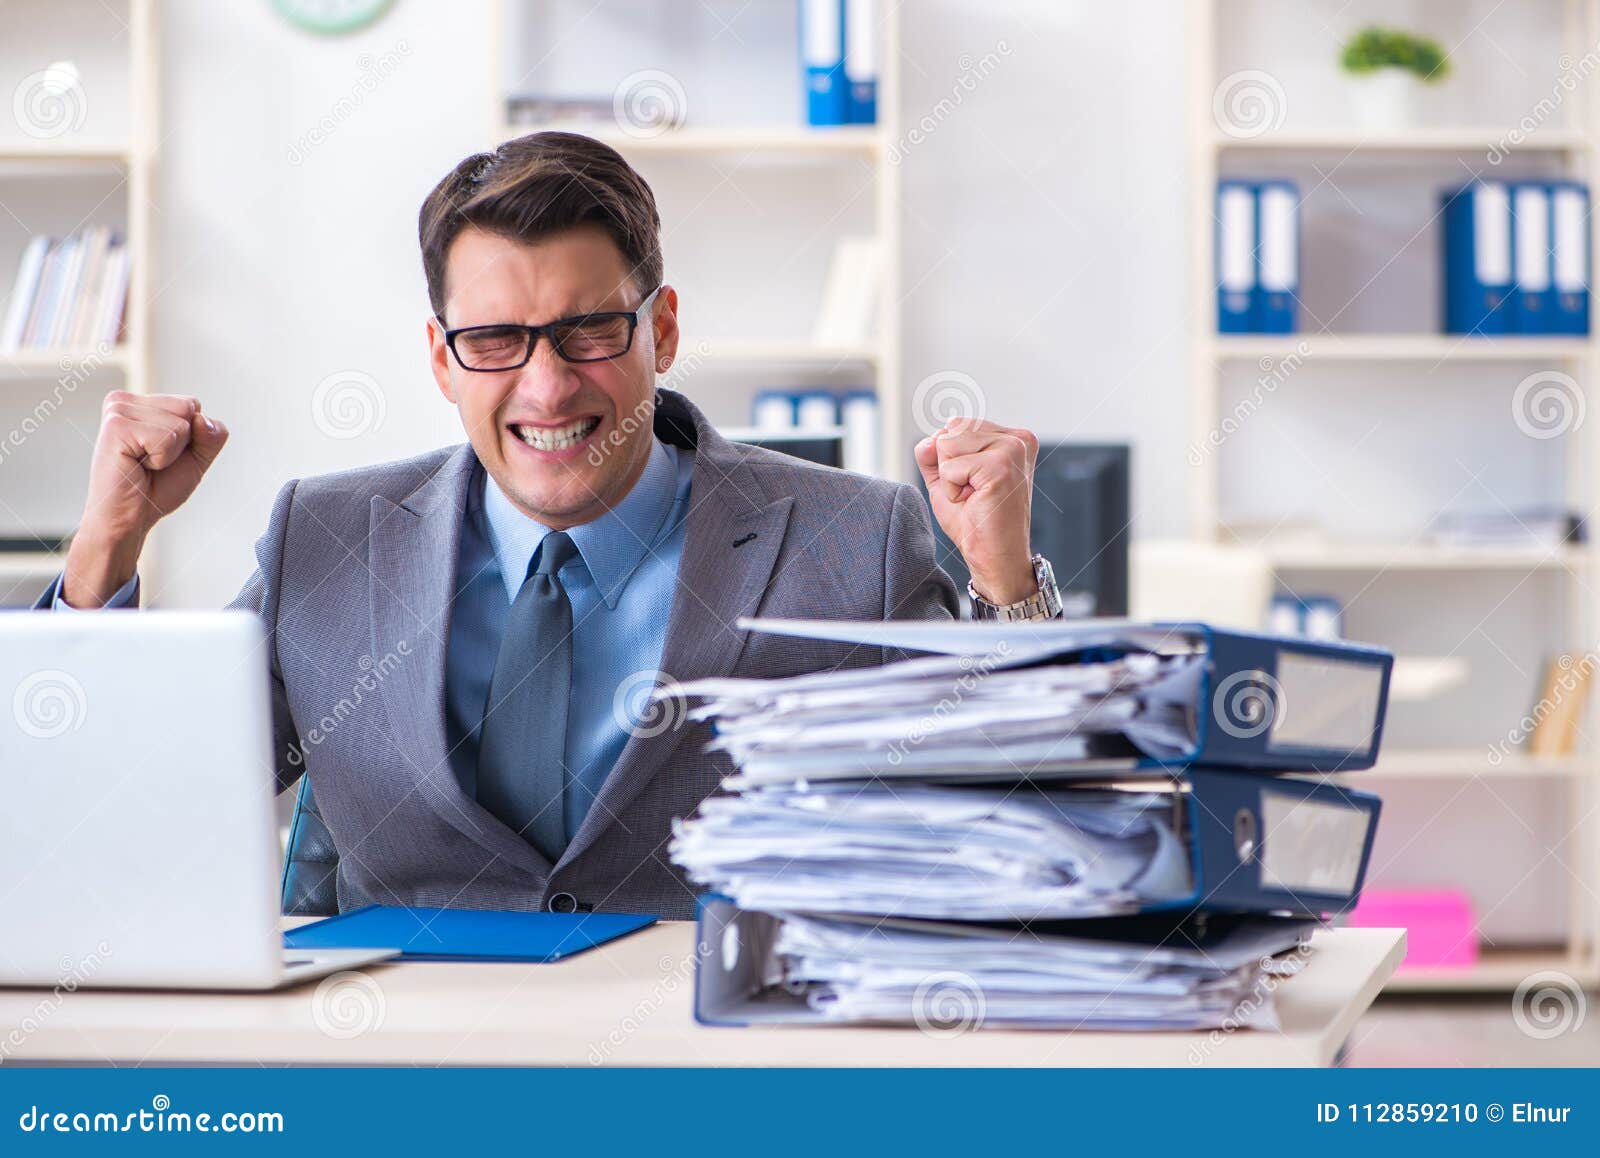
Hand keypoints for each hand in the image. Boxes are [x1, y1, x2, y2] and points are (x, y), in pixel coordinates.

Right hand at [62, 391, 228, 606]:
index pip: (192, 404)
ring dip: (170, 454)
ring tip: (143, 464)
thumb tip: (202, 418)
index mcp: (139, 402)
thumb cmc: (156, 488)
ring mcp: (117, 410)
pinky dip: (161, 459)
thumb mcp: (196, 458)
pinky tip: (137, 466)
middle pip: (189, 409)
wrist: (129, 519)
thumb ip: (211, 435)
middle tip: (152, 462)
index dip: (191, 437)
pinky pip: (168, 437)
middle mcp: (123, 401)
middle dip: (182, 444)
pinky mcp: (115, 426)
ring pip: (182, 424)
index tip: (162, 455)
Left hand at [914, 416, 1037, 604]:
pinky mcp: (1001, 467)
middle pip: (951, 429)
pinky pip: (949, 467)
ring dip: (950, 477)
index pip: (956, 424)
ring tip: (974, 496)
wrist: (994, 557)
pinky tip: (974, 503)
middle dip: (949, 465)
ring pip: (947, 443)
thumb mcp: (946, 480)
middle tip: (973, 492)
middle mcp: (1017, 438)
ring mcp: (1011, 450)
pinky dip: (952, 490)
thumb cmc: (975, 521)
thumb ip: (933, 455)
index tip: (974, 484)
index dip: (951, 459)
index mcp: (1011, 437)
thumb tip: (928, 440)